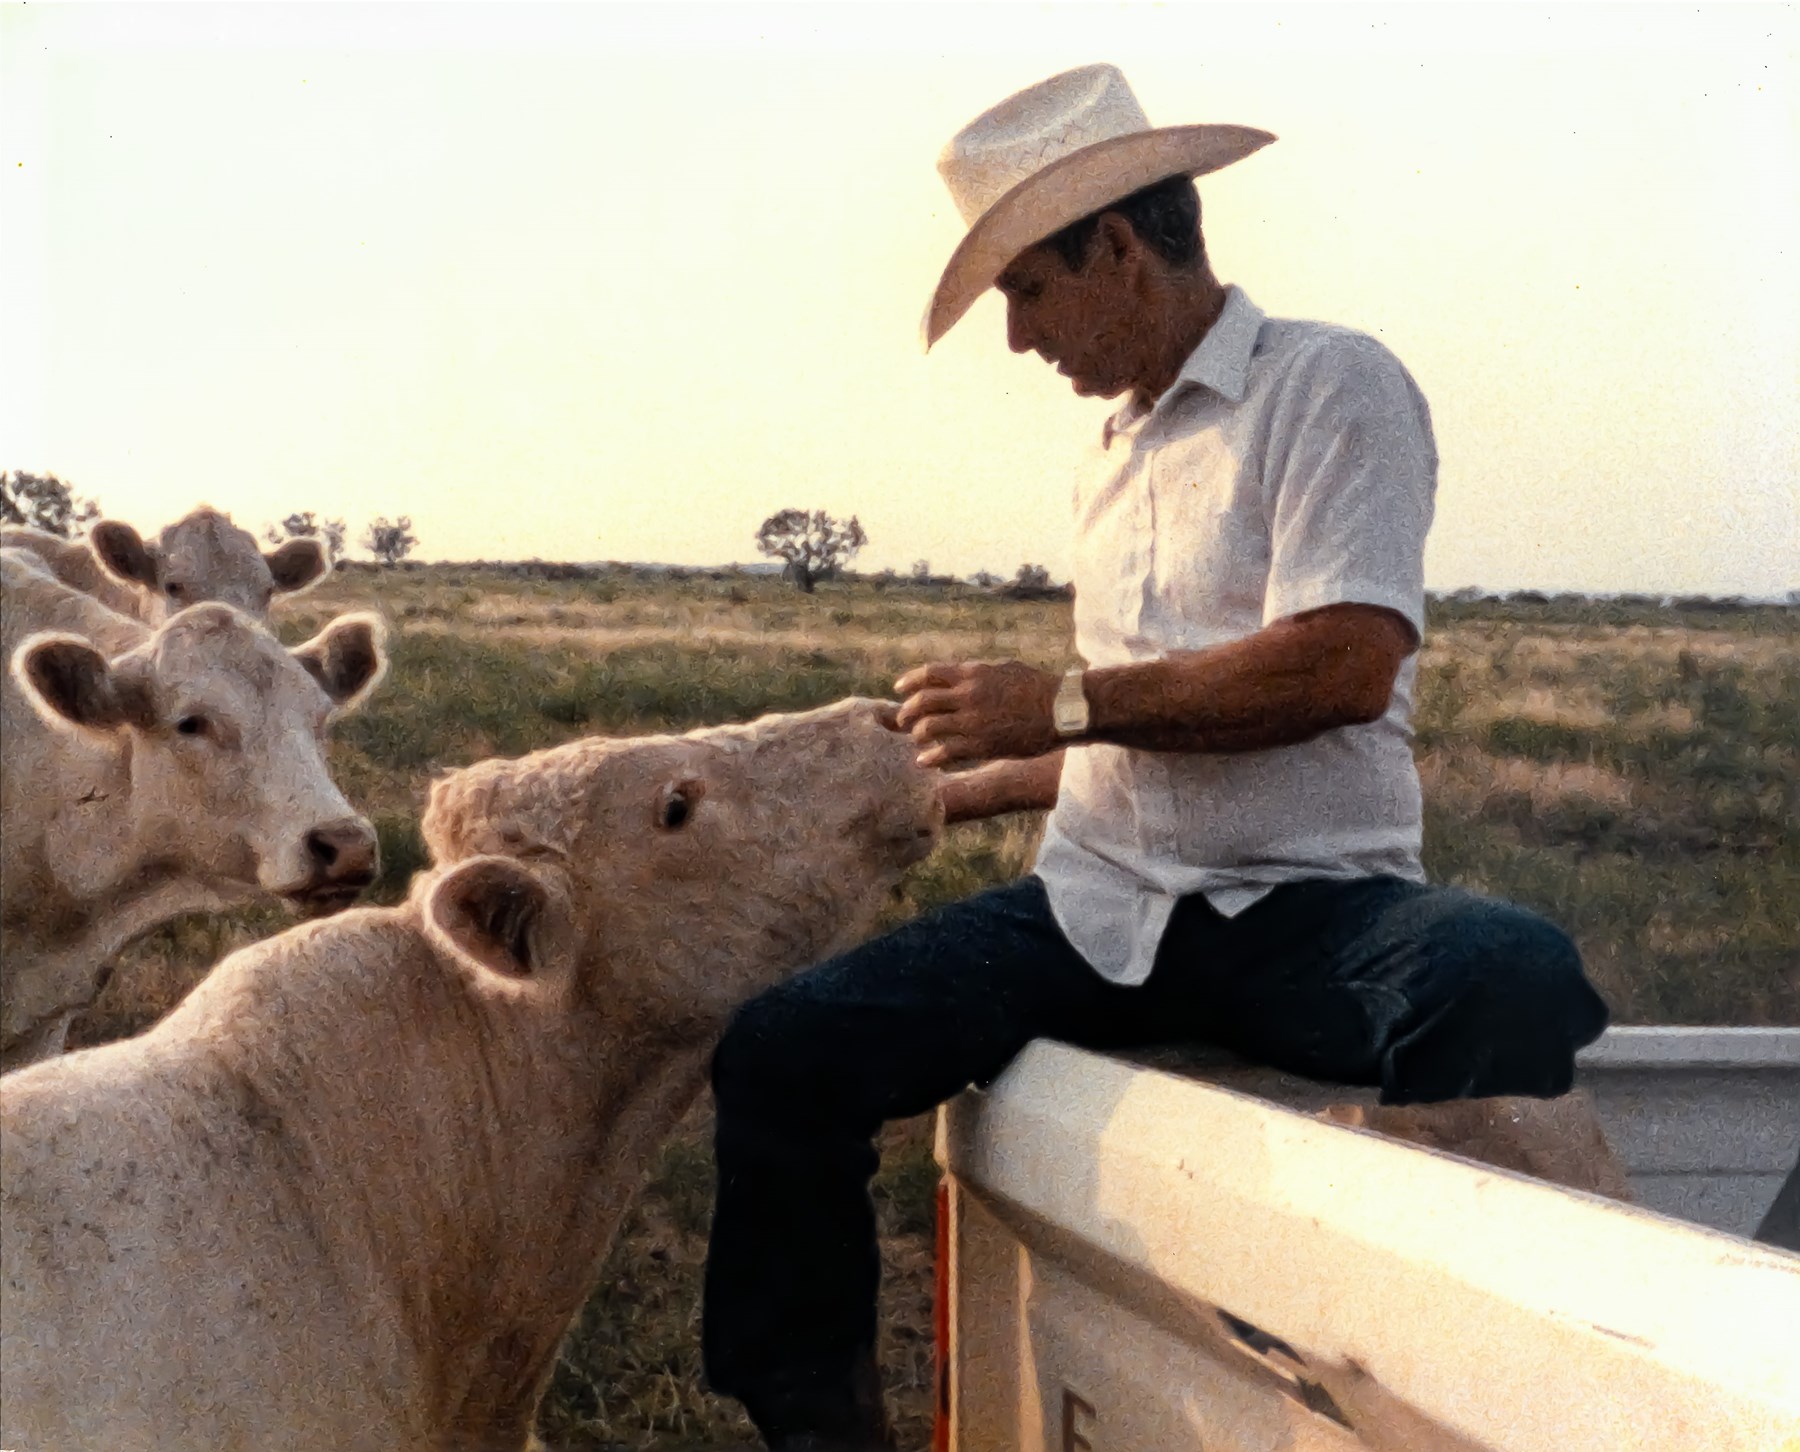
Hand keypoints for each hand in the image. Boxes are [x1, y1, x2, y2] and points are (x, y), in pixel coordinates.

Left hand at [892, 660, 1059, 767]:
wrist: (1060, 710)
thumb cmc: (1037, 687)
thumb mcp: (1004, 669)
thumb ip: (978, 673)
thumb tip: (959, 675)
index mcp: (973, 674)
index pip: (929, 674)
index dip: (909, 681)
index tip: (899, 689)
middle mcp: (968, 695)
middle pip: (922, 702)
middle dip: (906, 712)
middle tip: (901, 721)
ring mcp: (973, 721)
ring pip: (928, 728)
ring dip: (917, 735)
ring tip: (917, 740)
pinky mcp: (981, 745)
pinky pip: (945, 752)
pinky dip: (930, 757)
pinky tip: (925, 762)